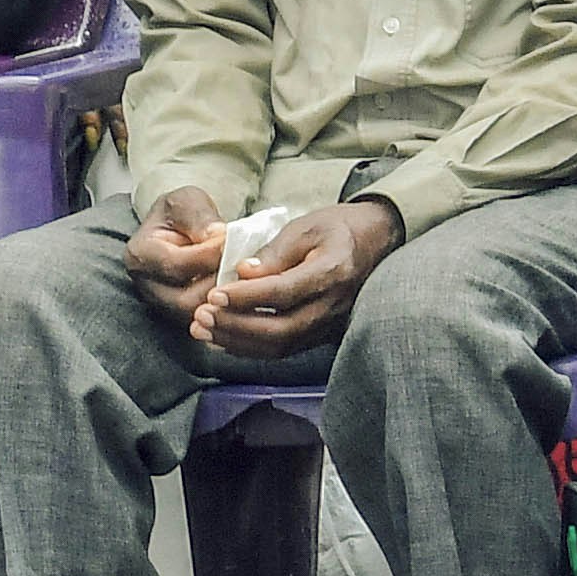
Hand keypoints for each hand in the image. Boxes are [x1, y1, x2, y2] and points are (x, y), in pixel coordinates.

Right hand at [125, 185, 235, 321]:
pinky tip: (245, 291)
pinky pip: (208, 323)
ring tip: (248, 278)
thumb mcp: (187, 201)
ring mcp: (164, 307)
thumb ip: (199, 216)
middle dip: (220, 282)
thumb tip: (218, 236)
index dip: (208, 255)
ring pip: (199, 316)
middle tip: (246, 266)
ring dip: (228, 299)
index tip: (233, 242)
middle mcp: (147, 287)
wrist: (178, 230)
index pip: (176, 264)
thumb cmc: (181, 213)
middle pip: (186, 299)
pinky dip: (229, 308)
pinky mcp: (182, 318)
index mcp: (140, 255)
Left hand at [190, 198, 392, 359]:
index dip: (247, 297)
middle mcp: (333, 305)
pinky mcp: (322, 335)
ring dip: (237, 341)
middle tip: (202, 315)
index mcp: (332, 271)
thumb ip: (273, 252)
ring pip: (280, 345)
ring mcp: (330, 325)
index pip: (284, 292)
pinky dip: (250, 347)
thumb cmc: (336, 228)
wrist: (374, 242)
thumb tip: (241, 273)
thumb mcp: (305, 226)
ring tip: (203, 329)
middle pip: (281, 329)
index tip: (215, 293)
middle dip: (236, 325)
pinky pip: (284, 349)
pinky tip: (223, 338)